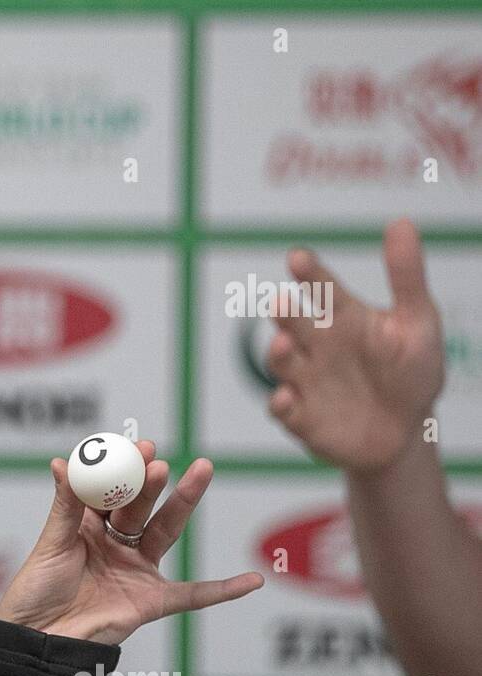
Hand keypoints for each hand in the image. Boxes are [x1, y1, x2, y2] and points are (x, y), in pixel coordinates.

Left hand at [0, 442, 263, 645]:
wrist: (38, 640)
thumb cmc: (36, 591)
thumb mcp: (51, 543)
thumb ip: (64, 506)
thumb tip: (60, 462)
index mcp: (88, 526)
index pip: (113, 490)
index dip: (126, 469)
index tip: (141, 447)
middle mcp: (116, 544)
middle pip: (141, 506)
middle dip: (153, 481)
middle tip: (160, 461)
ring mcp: (136, 571)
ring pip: (165, 531)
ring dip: (184, 503)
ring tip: (201, 471)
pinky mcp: (151, 602)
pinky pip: (192, 596)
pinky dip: (223, 591)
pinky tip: (252, 580)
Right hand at [267, 217, 445, 473]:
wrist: (406, 435)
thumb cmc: (411, 373)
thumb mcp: (418, 324)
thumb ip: (406, 276)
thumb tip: (401, 221)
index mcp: (344, 319)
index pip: (322, 289)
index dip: (309, 272)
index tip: (297, 257)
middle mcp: (317, 346)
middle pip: (294, 323)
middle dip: (286, 314)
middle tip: (283, 302)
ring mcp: (305, 380)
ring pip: (281, 362)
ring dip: (277, 353)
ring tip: (284, 343)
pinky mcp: (299, 416)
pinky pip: (282, 408)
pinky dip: (280, 402)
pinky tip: (287, 396)